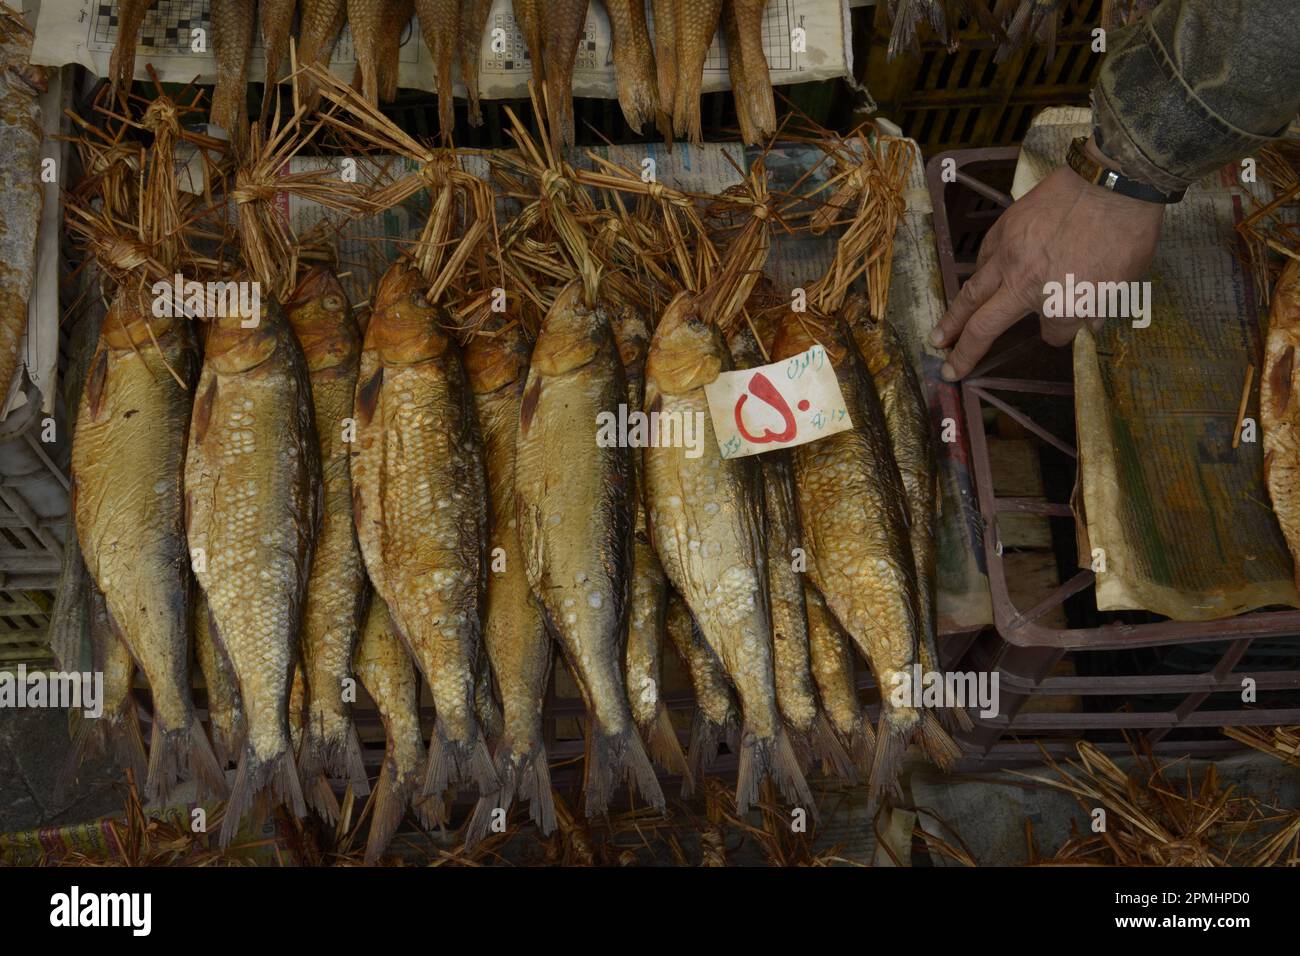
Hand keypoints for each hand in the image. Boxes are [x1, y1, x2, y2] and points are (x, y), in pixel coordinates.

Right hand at [930, 140, 1165, 380]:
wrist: (1113, 180)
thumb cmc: (1126, 233)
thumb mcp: (1124, 282)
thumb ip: (1098, 308)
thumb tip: (1084, 323)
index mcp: (1060, 302)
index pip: (1053, 334)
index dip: (1061, 335)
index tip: (1067, 329)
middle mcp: (1025, 282)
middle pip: (983, 325)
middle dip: (963, 351)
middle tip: (946, 368)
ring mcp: (1010, 253)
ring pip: (972, 293)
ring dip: (953, 318)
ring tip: (940, 335)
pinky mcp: (1005, 228)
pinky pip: (983, 259)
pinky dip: (978, 276)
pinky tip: (976, 282)